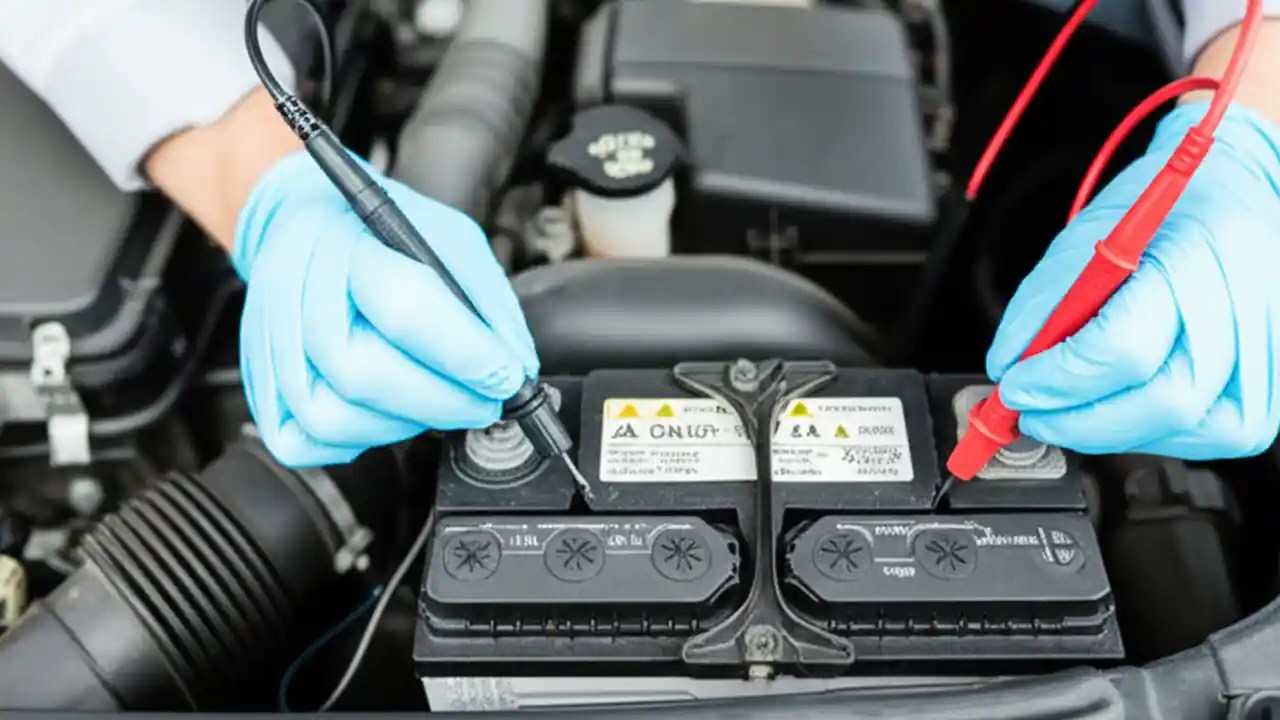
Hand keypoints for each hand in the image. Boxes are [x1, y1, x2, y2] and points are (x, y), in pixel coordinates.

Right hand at [232, 151, 537, 465]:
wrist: (304, 221)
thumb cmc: (376, 232)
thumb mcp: (448, 238)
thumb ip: (486, 303)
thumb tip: (514, 368)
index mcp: (347, 243)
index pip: (402, 308)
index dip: (462, 355)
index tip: (503, 377)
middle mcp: (296, 291)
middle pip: (359, 375)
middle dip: (439, 402)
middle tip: (482, 403)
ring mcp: (270, 340)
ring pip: (329, 418)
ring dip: (400, 426)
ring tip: (436, 405)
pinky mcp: (260, 381)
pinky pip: (299, 441)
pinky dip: (352, 441)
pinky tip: (386, 415)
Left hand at [987, 103, 1279, 458]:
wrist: (1238, 197)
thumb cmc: (1165, 215)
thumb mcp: (1086, 238)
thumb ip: (1040, 308)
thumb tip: (1008, 370)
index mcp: (1196, 259)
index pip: (1122, 350)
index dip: (1057, 380)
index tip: (1013, 387)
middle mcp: (1246, 310)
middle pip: (1160, 404)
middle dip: (1078, 420)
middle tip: (1031, 412)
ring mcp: (1268, 354)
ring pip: (1182, 429)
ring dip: (1110, 428)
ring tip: (1073, 403)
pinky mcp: (1270, 388)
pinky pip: (1206, 433)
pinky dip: (1150, 429)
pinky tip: (1122, 404)